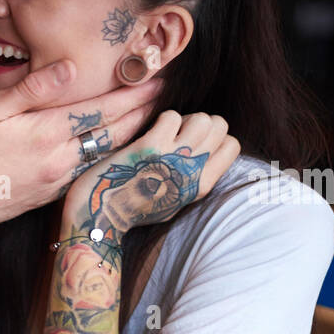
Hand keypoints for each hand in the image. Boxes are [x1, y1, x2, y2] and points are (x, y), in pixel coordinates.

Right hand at [0, 61, 161, 243]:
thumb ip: (33, 87)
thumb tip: (70, 66)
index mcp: (47, 133)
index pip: (102, 109)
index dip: (132, 94)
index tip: (156, 79)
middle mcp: (59, 160)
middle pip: (113, 134)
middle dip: (140, 112)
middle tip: (162, 95)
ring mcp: (55, 181)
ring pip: (104, 155)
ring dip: (128, 136)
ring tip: (145, 118)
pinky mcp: (48, 196)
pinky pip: (87, 171)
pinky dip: (107, 156)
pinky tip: (111, 148)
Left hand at [61, 110, 239, 237]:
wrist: (101, 217)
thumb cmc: (136, 206)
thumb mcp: (176, 200)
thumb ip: (195, 178)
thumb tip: (209, 150)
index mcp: (201, 186)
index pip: (232, 145)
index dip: (214, 137)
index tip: (194, 143)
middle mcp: (192, 172)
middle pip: (220, 125)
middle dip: (200, 122)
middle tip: (179, 135)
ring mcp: (173, 158)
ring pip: (202, 117)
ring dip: (183, 119)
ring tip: (165, 134)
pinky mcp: (150, 147)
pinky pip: (171, 116)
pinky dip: (161, 119)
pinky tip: (148, 134)